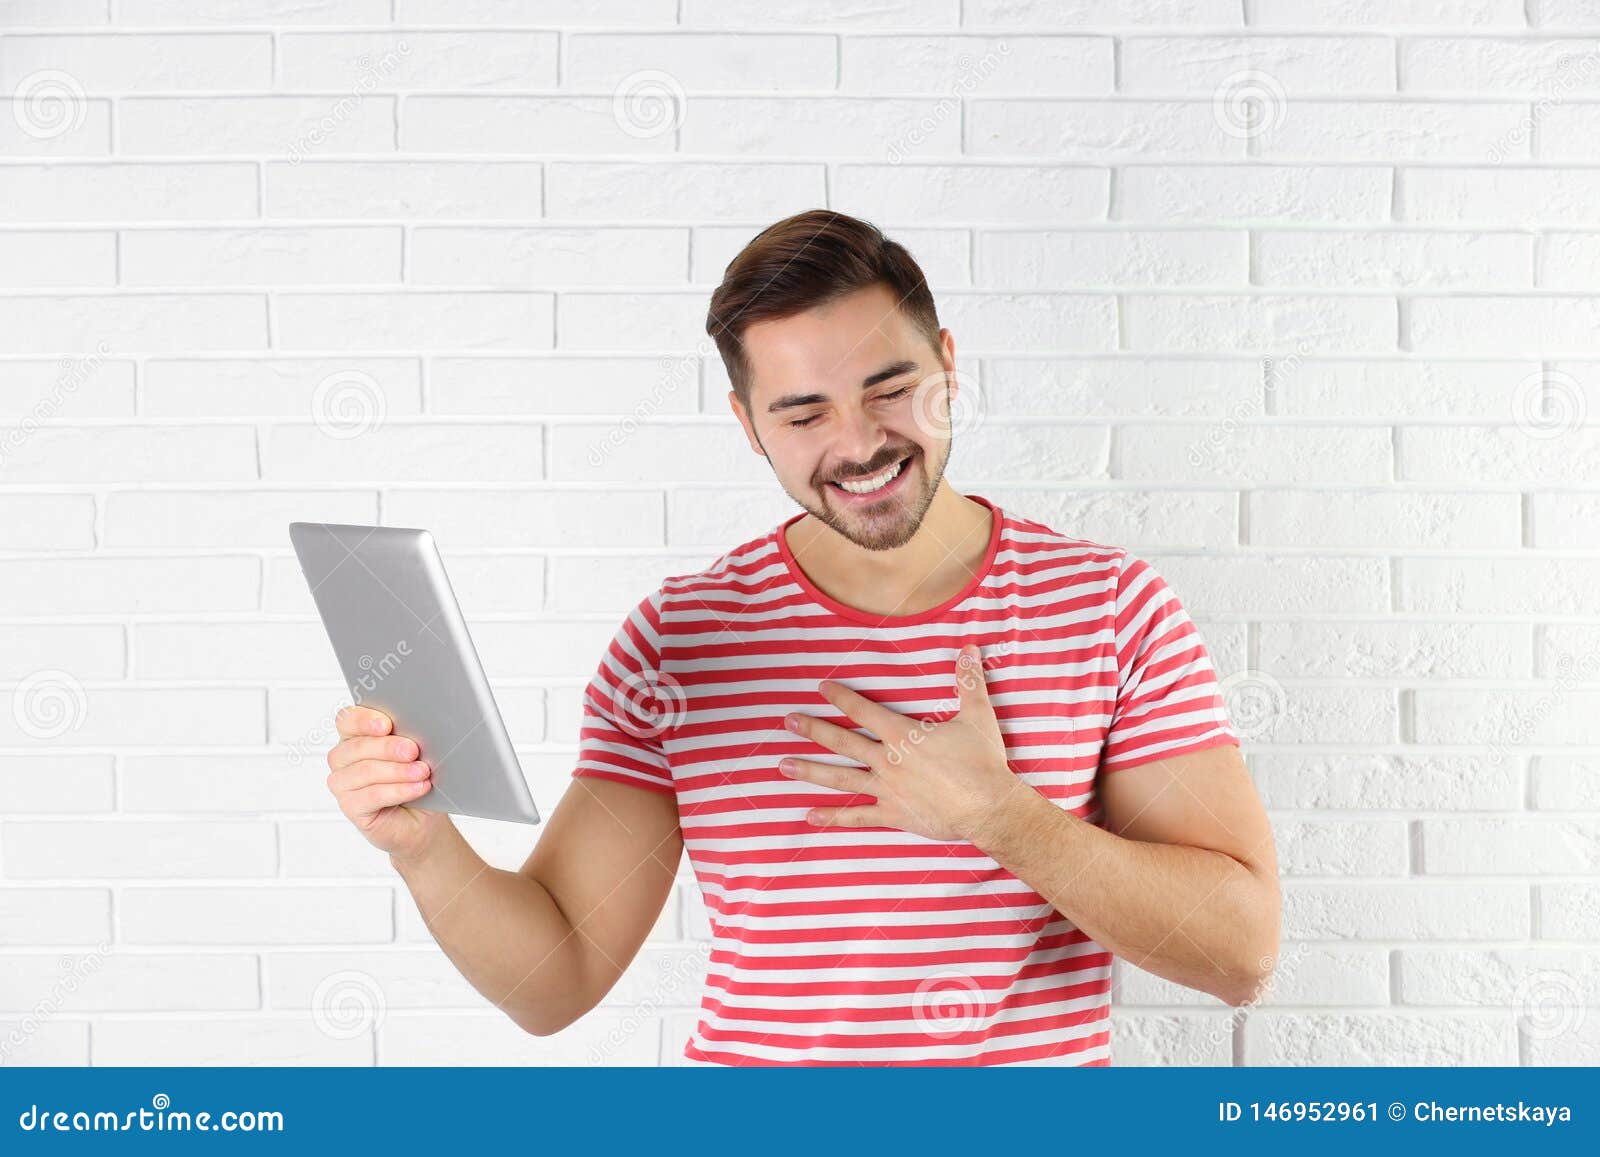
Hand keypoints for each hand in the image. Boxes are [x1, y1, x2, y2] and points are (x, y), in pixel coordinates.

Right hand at [325, 704, 452, 862]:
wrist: (422, 818)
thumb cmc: (416, 779)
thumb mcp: (415, 752)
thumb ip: (408, 737)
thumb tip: (418, 727)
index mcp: (355, 735)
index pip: (348, 720)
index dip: (364, 720)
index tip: (386, 725)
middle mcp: (344, 758)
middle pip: (357, 746)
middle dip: (388, 747)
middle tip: (413, 750)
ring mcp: (343, 784)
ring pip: (365, 772)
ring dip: (397, 771)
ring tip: (422, 772)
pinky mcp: (350, 807)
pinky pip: (371, 796)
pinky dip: (398, 790)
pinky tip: (418, 787)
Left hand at [777, 643, 1023, 842]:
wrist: (989, 807)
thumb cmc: (982, 762)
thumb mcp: (977, 716)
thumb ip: (968, 682)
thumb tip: (970, 648)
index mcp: (902, 734)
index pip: (863, 710)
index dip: (841, 697)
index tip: (822, 688)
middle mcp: (887, 761)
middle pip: (842, 742)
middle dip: (812, 729)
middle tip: (787, 721)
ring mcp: (886, 789)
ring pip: (840, 778)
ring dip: (810, 770)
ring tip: (782, 766)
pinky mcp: (893, 814)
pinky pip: (857, 816)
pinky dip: (833, 816)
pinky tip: (810, 816)